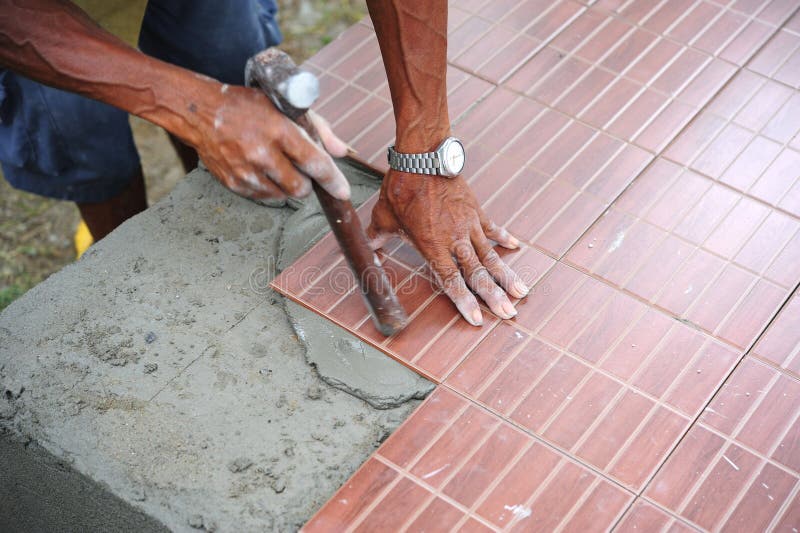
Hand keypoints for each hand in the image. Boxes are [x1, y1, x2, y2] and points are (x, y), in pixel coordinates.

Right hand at [192, 84, 349, 200]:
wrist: (201, 113)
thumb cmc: (249, 107)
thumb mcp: (285, 107)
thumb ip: (319, 129)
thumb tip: (341, 153)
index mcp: (278, 130)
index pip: (314, 162)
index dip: (332, 180)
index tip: (343, 192)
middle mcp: (261, 153)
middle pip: (300, 188)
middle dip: (307, 183)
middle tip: (299, 168)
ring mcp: (245, 171)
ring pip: (283, 196)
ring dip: (287, 185)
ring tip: (275, 163)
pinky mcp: (233, 183)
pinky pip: (264, 197)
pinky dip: (269, 187)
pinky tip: (260, 168)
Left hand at [367, 171, 529, 324]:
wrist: (422, 156)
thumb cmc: (400, 188)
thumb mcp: (383, 217)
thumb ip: (378, 239)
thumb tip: (366, 254)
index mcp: (432, 245)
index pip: (451, 280)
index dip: (465, 301)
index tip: (478, 319)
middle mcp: (454, 238)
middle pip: (478, 273)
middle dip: (494, 296)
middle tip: (509, 314)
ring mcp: (468, 224)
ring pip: (490, 255)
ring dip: (506, 275)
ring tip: (521, 292)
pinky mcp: (475, 209)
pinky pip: (491, 227)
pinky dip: (504, 237)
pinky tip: (516, 248)